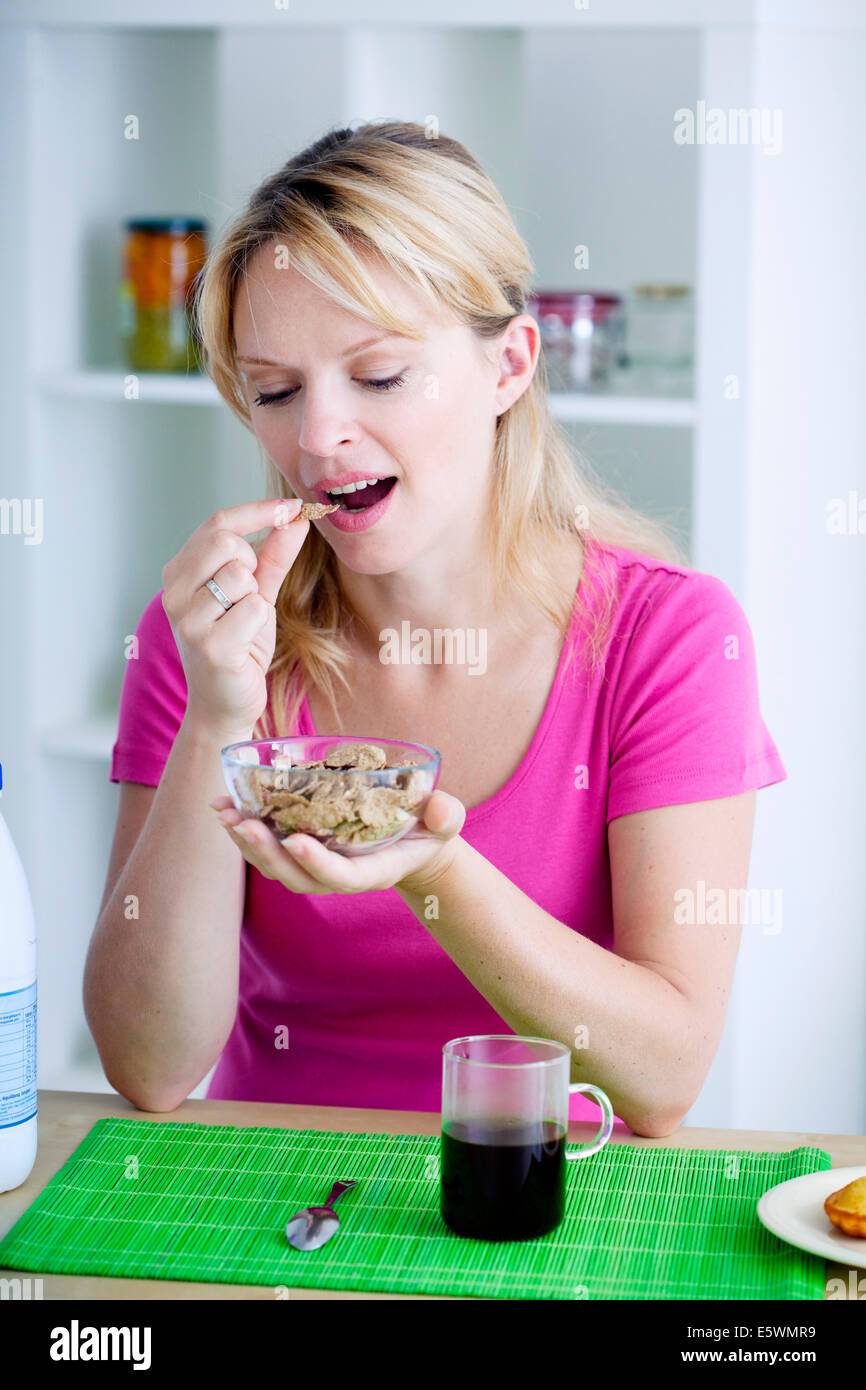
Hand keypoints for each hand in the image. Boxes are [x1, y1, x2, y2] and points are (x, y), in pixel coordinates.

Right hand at [162, 496, 309, 736]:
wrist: (225, 704)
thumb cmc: (239, 646)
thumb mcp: (257, 594)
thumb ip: (273, 556)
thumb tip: (297, 518)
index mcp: (179, 573)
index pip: (217, 524)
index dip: (258, 510)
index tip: (293, 507)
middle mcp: (173, 592)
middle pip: (226, 542)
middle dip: (251, 565)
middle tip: (248, 597)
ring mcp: (187, 619)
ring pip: (241, 576)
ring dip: (255, 600)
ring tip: (242, 626)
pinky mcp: (209, 644)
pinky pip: (254, 608)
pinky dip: (260, 623)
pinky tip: (244, 644)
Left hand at [209, 789, 465, 894]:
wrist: (411, 841)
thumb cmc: (429, 829)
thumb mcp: (445, 821)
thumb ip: (447, 816)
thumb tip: (441, 809)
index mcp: (373, 871)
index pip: (343, 876)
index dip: (319, 863)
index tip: (297, 842)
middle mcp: (339, 875)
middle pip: (297, 876)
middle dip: (266, 852)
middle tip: (242, 823)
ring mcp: (317, 867)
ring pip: (275, 866)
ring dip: (246, 842)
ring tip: (224, 813)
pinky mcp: (302, 852)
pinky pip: (269, 849)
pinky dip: (245, 831)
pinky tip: (225, 807)